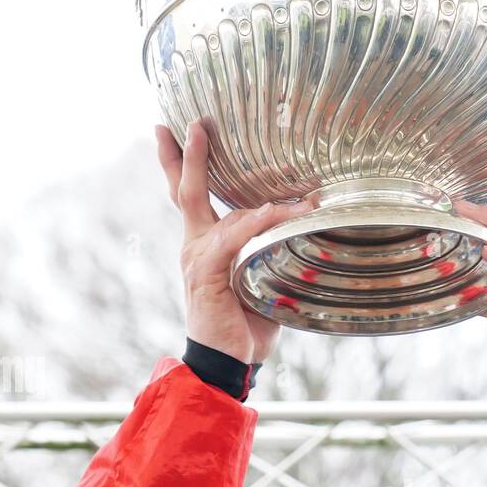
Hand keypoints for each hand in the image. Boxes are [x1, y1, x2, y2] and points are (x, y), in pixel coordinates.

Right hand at [155, 119, 315, 364]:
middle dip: (186, 156)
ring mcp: (199, 260)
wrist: (227, 364)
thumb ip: (275, 255)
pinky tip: (270, 213)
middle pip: (186, 192)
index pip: (190, 197)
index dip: (182, 163)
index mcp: (206, 246)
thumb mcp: (262, 282)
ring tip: (270, 179)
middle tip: (190, 122)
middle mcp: (196, 248)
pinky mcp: (208, 276)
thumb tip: (309, 235)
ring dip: (248, 193)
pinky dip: (254, 224)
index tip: (178, 130)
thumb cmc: (245, 328)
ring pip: (219, 211)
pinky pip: (232, 240)